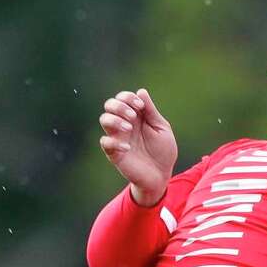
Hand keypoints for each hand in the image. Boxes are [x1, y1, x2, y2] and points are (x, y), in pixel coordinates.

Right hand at [98, 88, 177, 204]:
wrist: (161, 175)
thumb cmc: (163, 151)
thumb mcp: (161, 128)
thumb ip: (151, 111)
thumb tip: (141, 91)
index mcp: (136, 116)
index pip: (123, 98)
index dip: (128, 97)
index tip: (140, 106)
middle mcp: (124, 124)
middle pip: (109, 105)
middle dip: (120, 106)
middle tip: (133, 116)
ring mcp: (118, 138)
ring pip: (104, 119)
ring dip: (115, 120)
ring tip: (129, 128)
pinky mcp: (114, 153)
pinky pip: (105, 142)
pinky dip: (115, 142)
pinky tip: (128, 147)